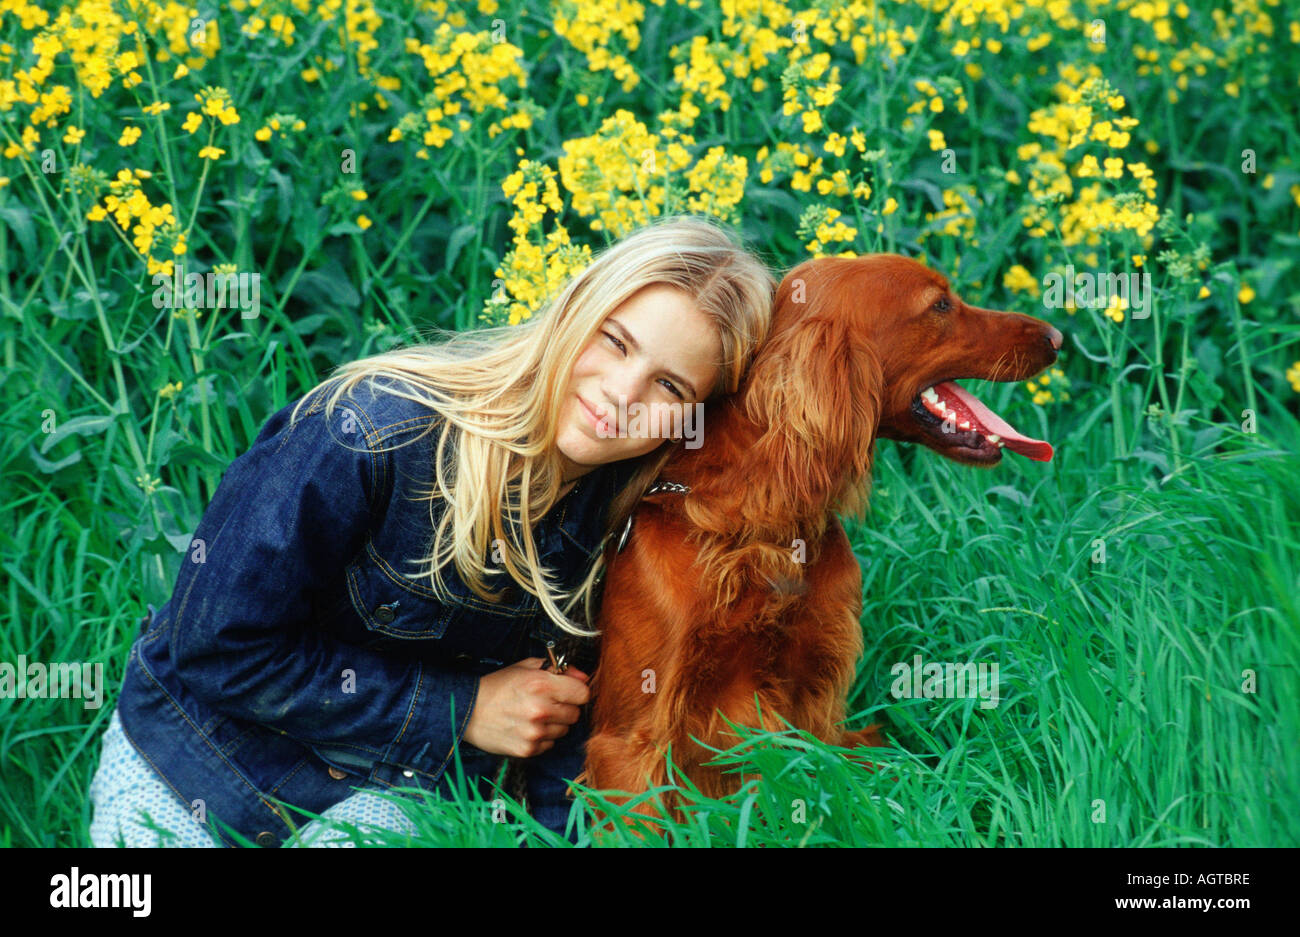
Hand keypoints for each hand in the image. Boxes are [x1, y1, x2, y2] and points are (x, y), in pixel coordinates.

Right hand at [463, 657, 590, 757]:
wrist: (467, 711)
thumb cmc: (497, 687)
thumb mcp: (525, 668)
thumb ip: (557, 669)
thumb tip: (582, 677)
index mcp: (541, 684)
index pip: (583, 694)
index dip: (576, 691)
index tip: (568, 691)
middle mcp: (541, 709)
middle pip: (575, 714)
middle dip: (564, 708)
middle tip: (546, 703)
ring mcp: (535, 732)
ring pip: (564, 730)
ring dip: (554, 724)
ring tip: (533, 715)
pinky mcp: (528, 749)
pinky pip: (550, 744)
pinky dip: (542, 738)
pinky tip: (526, 727)